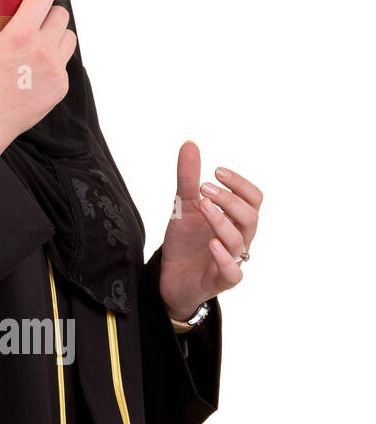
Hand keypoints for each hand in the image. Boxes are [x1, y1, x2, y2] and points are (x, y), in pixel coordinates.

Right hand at [0, 0, 77, 154]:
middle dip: (48, 10)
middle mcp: (43, 51)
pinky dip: (54, 59)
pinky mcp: (60, 87)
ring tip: (37, 40)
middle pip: (60, 14)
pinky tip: (35, 65)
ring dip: (56, 33)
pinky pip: (65, 62)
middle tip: (33, 16)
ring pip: (68, 36)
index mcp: (20, 36)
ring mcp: (55, 71)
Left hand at [158, 140, 262, 320]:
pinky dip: (224, 257)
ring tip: (203, 205)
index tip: (217, 170)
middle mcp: (240, 238)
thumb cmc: (185, 241)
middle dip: (230, 200)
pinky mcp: (221, 280)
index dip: (240, 184)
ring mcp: (233, 260)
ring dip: (222, 221)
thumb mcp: (183, 206)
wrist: (170, 276)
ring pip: (239, 241)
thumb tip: (189, 143)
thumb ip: (188, 178)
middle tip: (205, 187)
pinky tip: (211, 243)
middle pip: (250, 217)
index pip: (253, 199)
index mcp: (237, 219)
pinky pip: (232, 271)